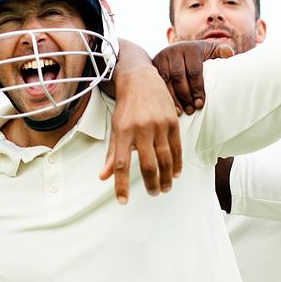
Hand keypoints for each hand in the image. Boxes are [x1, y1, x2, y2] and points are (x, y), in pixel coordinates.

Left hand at [99, 65, 181, 203]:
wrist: (141, 80)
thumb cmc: (126, 107)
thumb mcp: (115, 128)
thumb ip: (112, 154)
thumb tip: (103, 177)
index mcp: (123, 132)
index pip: (121, 164)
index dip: (121, 185)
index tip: (123, 201)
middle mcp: (141, 129)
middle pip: (148, 165)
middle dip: (151, 184)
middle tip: (153, 193)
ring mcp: (158, 125)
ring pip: (165, 159)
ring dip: (166, 178)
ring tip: (164, 188)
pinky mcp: (172, 122)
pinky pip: (177, 148)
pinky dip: (177, 164)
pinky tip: (175, 174)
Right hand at [152, 41, 234, 114]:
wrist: (176, 49)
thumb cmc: (198, 55)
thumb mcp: (210, 50)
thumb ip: (221, 51)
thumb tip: (229, 54)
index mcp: (190, 48)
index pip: (194, 71)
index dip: (198, 89)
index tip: (200, 104)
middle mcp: (174, 50)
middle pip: (179, 76)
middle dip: (186, 95)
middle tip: (192, 110)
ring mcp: (161, 57)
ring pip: (166, 80)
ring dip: (174, 98)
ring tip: (182, 112)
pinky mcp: (152, 65)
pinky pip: (157, 82)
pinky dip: (164, 96)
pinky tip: (170, 107)